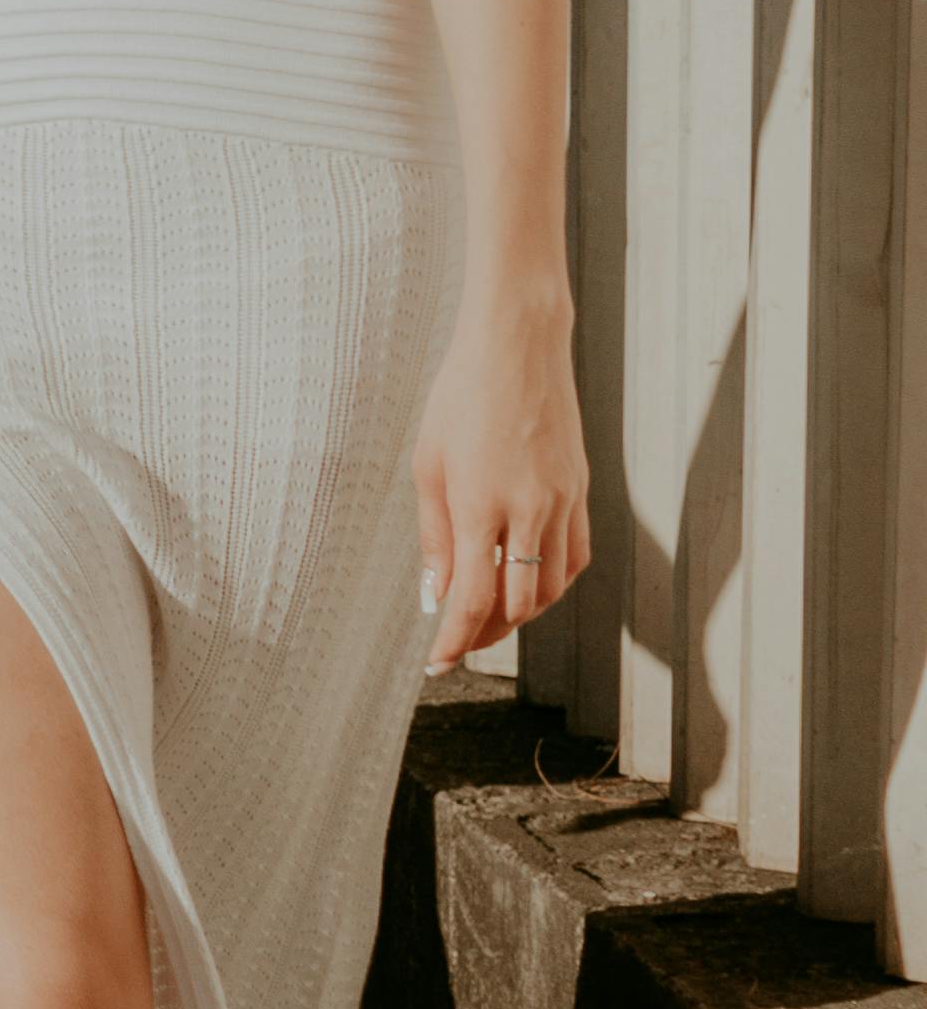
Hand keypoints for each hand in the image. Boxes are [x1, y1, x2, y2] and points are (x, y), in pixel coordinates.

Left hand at [414, 297, 588, 673]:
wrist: (519, 344)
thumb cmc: (462, 395)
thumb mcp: (428, 464)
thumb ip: (432, 535)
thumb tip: (434, 595)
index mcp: (481, 504)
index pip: (473, 600)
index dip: (455, 642)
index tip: (438, 664)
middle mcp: (529, 509)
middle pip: (519, 605)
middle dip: (487, 635)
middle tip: (458, 641)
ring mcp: (563, 500)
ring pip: (553, 587)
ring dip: (522, 612)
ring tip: (490, 613)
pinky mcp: (581, 489)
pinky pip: (575, 556)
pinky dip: (552, 579)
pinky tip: (528, 577)